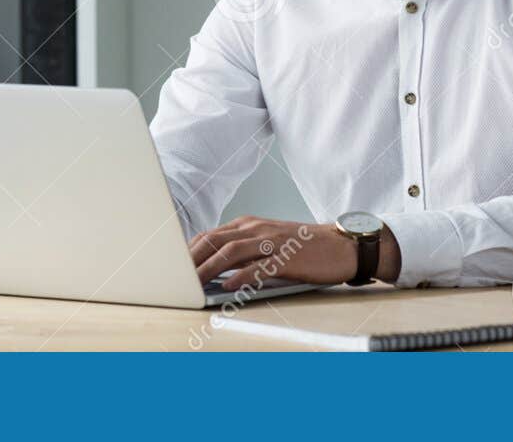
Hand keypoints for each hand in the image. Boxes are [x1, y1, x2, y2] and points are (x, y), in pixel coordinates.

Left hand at [189, 216, 398, 290]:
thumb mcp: (268, 243)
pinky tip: (228, 286)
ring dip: (208, 268)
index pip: (210, 235)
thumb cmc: (304, 248)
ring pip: (232, 251)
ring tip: (192, 283)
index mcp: (250, 225)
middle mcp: (257, 229)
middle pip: (215, 240)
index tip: (169, 267)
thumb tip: (212, 270)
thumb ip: (242, 252)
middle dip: (191, 260)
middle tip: (172, 277)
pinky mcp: (288, 257)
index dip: (187, 251)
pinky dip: (242, 276)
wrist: (343, 246)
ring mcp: (273, 241)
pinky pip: (260, 266)